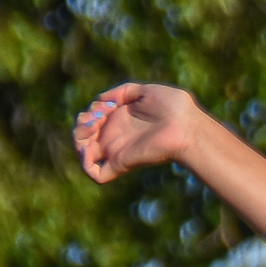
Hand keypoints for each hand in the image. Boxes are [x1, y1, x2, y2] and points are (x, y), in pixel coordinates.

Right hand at [72, 83, 202, 183]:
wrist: (186, 124)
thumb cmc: (174, 107)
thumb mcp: (145, 91)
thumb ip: (122, 92)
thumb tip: (102, 100)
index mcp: (122, 120)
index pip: (94, 120)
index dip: (92, 110)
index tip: (108, 104)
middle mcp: (118, 136)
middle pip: (85, 137)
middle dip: (81, 123)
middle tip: (97, 116)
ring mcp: (118, 151)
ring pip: (85, 154)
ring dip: (78, 138)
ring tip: (92, 125)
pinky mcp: (122, 163)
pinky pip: (97, 174)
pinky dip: (85, 164)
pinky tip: (88, 147)